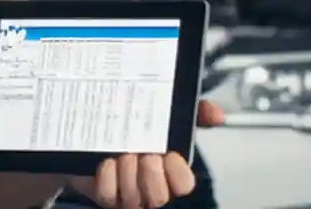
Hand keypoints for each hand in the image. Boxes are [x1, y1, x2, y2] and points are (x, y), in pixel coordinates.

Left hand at [67, 100, 225, 207]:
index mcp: (170, 171)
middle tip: (143, 153)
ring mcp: (127, 193)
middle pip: (159, 197)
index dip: (178, 173)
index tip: (169, 154)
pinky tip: (107, 161)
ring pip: (133, 199)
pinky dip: (107, 177)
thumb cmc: (136, 129)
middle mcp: (150, 186)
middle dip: (150, 173)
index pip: (184, 185)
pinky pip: (108, 195)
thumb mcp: (167, 115)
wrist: (93, 130)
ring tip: (123, 153)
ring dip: (127, 173)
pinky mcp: (104, 193)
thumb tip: (217, 115)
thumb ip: (195, 112)